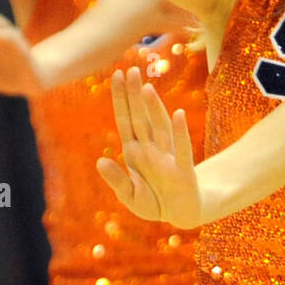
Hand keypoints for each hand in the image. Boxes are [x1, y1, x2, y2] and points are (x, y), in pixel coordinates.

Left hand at [96, 67, 203, 227]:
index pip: (125, 120)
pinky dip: (179, 133)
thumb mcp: (130, 196)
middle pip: (141, 118)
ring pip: (159, 128)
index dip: (121, 99)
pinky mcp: (184, 171)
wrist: (182, 214)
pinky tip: (178, 115)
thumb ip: (117, 180)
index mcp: (136, 152)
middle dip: (134, 95)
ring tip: (146, 87)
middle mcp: (151, 149)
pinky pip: (182, 149)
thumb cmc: (155, 202)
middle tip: (130, 70)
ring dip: (153, 108)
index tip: (116, 76)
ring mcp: (168, 158)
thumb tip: (100, 160)